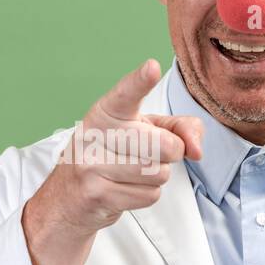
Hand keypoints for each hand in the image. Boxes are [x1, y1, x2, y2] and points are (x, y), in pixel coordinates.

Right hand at [22, 59, 201, 264]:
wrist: (68, 196)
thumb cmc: (112, 156)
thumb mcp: (144, 132)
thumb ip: (179, 129)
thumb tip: (196, 150)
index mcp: (107, 111)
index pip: (126, 94)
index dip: (141, 82)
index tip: (152, 67)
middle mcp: (95, 133)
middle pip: (165, 145)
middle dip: (171, 153)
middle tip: (150, 153)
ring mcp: (92, 164)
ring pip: (158, 173)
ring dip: (156, 177)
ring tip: (131, 173)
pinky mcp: (96, 193)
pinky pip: (148, 196)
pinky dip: (144, 196)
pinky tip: (123, 190)